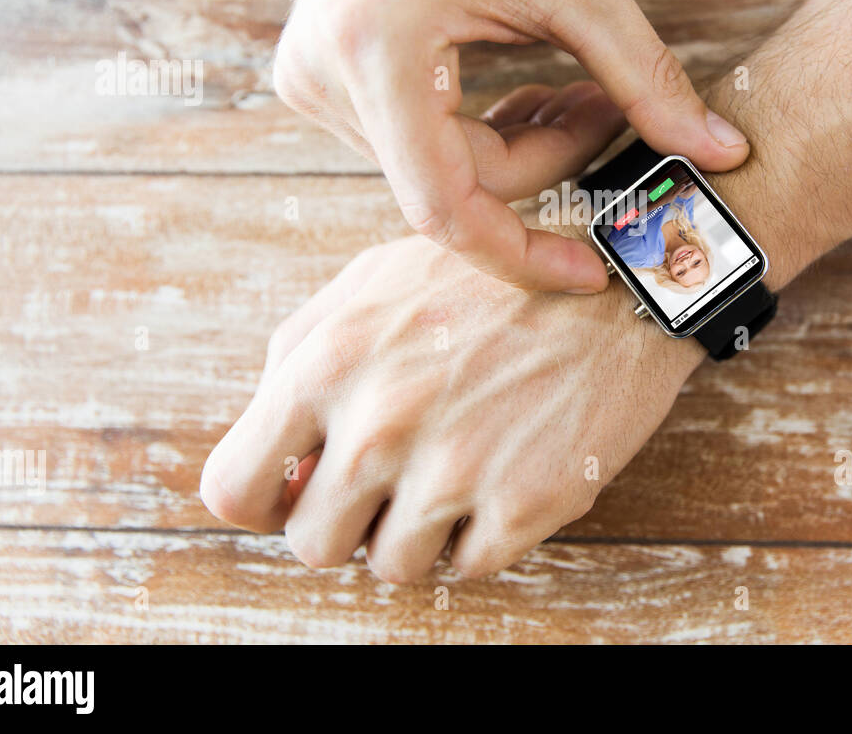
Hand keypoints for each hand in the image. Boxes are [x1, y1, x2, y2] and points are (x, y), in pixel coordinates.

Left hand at [199, 234, 704, 581]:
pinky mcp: (523, 503)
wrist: (618, 284)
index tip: (297, 496)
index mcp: (327, 364)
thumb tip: (280, 456)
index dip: (262, 503)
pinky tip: (502, 475)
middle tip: (390, 485)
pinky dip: (481, 535)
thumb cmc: (488, 284)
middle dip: (346, 522)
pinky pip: (469, 568)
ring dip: (417, 532)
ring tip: (456, 472)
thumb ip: (301, 360)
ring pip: (391, 566)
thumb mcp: (372, 284)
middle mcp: (380, 423)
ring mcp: (453, 470)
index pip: (233, 487)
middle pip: (312, 545)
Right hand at [270, 0, 748, 292]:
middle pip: (456, 185)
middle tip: (609, 117)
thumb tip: (718, 153)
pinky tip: (523, 92)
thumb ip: (647, 77)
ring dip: (517, 149)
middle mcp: (327, 84)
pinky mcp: (325, 81)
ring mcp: (316, 87)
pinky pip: (416, 142)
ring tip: (576, 93)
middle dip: (545, 165)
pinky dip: (478, 132)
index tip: (592, 270)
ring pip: (439, 168)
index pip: (446, 209)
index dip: (523, 254)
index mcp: (377, 58)